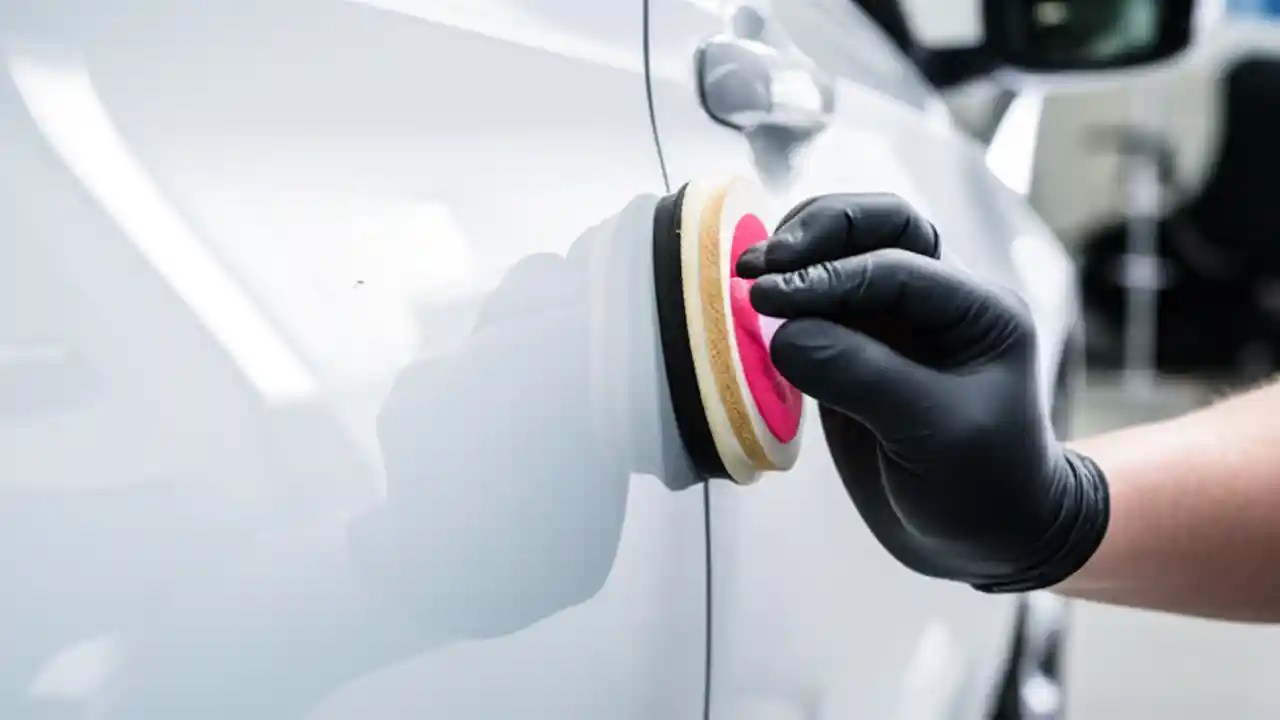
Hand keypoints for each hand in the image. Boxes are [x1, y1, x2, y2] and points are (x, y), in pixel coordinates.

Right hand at [737, 194, 1107, 591]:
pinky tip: (750, 309)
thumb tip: (783, 334)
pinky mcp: (854, 351)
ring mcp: (892, 323)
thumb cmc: (982, 486)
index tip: (768, 298)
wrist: (983, 539)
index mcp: (975, 308)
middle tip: (757, 263)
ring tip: (747, 275)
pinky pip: (815, 307)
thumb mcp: (933, 432)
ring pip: (843, 254)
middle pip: (877, 226)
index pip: (895, 266)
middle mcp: (935, 301)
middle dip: (816, 232)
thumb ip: (861, 376)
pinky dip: (782, 300)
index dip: (828, 276)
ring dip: (795, 255)